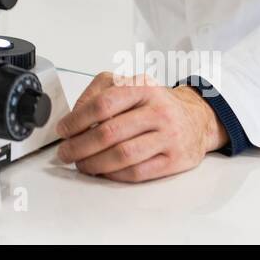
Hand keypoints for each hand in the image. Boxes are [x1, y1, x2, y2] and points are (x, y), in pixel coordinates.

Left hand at [54, 72, 227, 181]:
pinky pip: (137, 172)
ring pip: (122, 155)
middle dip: (80, 146)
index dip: (77, 120)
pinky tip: (103, 171)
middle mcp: (158, 110)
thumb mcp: (129, 85)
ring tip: (82, 164)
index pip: (102, 104)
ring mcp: (169, 136)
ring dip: (94, 163)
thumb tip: (73, 117)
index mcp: (142, 87)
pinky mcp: (175, 160)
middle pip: (109, 132)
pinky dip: (114, 175)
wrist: (195, 119)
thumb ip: (98, 93)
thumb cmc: (155, 104)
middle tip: (66, 152)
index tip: (63, 130)